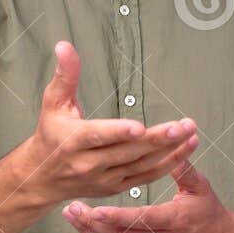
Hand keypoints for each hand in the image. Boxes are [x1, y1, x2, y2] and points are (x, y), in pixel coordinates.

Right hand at [18, 40, 198, 204]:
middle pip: (128, 151)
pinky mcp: (116, 187)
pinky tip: (186, 149)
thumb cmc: (50, 133)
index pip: (98, 136)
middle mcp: (89, 164)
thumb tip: (64, 45)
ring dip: (170, 151)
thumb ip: (65, 75)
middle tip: (184, 124)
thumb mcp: (53, 103)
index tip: (140, 128)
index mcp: (72, 141)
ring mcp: (104, 178)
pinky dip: (168, 165)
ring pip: (141, 165)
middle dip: (158, 138)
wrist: (42, 178)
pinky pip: (146, 177)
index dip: (118, 132)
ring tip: (191, 133)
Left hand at [61, 158, 233, 232]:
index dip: (117, 217)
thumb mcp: (202, 188)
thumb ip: (185, 169)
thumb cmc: (210, 212)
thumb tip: (177, 145)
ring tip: (71, 217)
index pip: (142, 220)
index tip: (95, 211)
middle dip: (93, 226)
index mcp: (176, 221)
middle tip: (71, 210)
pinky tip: (85, 228)